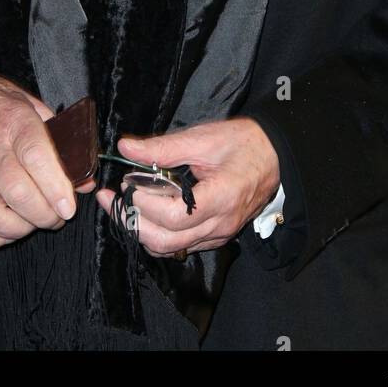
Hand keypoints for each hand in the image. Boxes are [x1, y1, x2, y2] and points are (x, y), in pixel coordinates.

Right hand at [0, 68, 94, 250]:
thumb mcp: (31, 106)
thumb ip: (59, 142)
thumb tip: (84, 181)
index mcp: (14, 121)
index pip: (36, 157)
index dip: (55, 187)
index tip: (68, 207)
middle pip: (16, 192)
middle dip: (43, 215)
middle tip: (55, 218)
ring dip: (18, 230)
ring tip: (30, 224)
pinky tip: (3, 230)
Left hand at [94, 117, 279, 256]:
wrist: (276, 156)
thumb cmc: (243, 143)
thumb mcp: (203, 138)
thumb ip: (163, 147)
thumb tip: (125, 148)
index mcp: (220, 199)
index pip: (171, 216)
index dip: (142, 203)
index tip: (125, 183)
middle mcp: (220, 225)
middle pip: (166, 241)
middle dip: (132, 222)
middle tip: (111, 198)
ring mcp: (219, 235)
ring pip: (170, 249)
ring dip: (141, 231)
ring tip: (123, 205)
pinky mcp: (216, 236)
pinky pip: (181, 246)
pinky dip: (157, 234)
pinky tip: (146, 213)